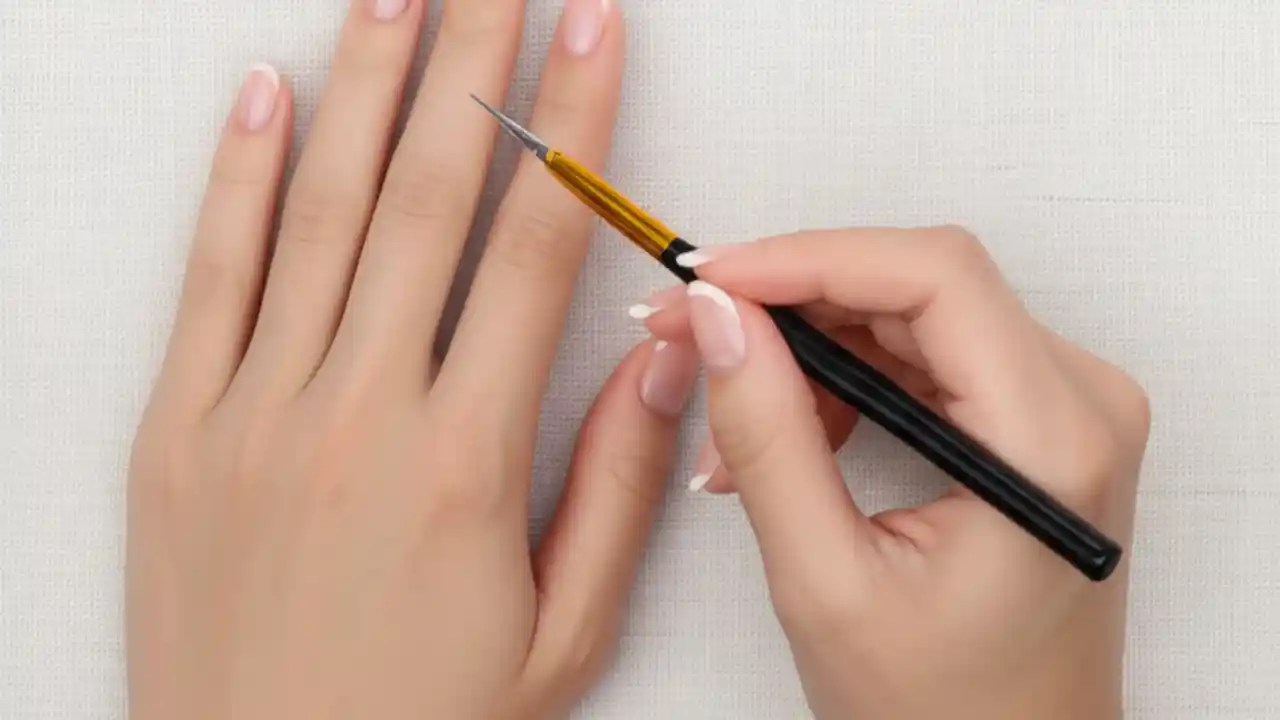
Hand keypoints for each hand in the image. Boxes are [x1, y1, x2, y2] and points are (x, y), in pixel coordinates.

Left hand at [126, 1, 698, 717]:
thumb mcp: (561, 634)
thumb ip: (616, 488)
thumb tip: (667, 365)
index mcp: (464, 460)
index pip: (538, 249)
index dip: (575, 125)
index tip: (595, 32)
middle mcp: (357, 412)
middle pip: (429, 196)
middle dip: (474, 64)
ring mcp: (256, 412)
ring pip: (319, 211)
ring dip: (366, 86)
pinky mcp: (179, 430)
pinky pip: (213, 276)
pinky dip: (236, 175)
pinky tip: (264, 92)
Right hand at [641, 228, 1149, 718]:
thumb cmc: (948, 712)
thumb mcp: (828, 583)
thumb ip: (770, 439)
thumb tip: (717, 319)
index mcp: (1054, 441)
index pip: (934, 277)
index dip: (808, 257)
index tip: (712, 277)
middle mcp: (1081, 404)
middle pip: (918, 286)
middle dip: (790, 300)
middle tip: (690, 329)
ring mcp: (1063, 409)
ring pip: (911, 316)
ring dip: (807, 348)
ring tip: (728, 424)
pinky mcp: (1032, 422)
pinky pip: (923, 357)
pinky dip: (841, 380)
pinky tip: (783, 434)